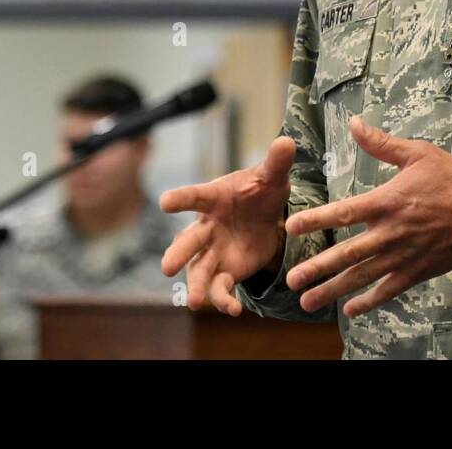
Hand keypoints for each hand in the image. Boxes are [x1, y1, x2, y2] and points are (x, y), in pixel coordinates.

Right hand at [159, 136, 293, 315]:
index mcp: (213, 198)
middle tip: (167, 267)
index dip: (180, 199)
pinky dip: (223, 300)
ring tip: (195, 301)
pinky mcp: (225, 271)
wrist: (267, 218)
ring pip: (198, 270)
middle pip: (188, 241)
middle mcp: (206, 227)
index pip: (194, 196)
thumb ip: (276, 162)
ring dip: (196, 286)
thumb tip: (286, 141)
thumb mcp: (272, 177)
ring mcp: (213, 252)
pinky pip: (219, 288)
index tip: (165, 202)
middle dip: (178, 254)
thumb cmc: (261, 192)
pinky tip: (233, 310)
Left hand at [283, 116, 451, 316]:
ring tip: (307, 301)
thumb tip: (354, 123)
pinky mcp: (417, 271)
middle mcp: (390, 233)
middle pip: (346, 254)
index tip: (290, 226)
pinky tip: (350, 309)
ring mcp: (403, 256)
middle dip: (316, 268)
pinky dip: (369, 301)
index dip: (315, 220)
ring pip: (362, 277)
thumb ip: (381, 143)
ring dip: (333, 290)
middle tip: (291, 280)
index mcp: (387, 201)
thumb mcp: (418, 153)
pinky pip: (388, 290)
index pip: (343, 213)